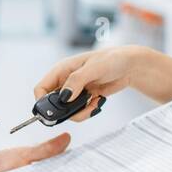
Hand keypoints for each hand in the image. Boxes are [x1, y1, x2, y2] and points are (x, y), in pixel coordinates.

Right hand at [32, 46, 146, 123]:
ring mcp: (75, 91)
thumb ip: (76, 82)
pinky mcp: (85, 98)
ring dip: (80, 112)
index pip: (41, 88)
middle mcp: (65, 81)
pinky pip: (79, 112)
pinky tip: (98, 102)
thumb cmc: (112, 59)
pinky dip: (88, 111)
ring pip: (67, 111)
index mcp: (61, 70)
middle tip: (78, 110)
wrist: (130, 66)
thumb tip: (64, 97)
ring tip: (94, 103)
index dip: (42, 101)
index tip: (51, 113)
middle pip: (53, 103)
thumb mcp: (92, 68)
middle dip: (65, 110)